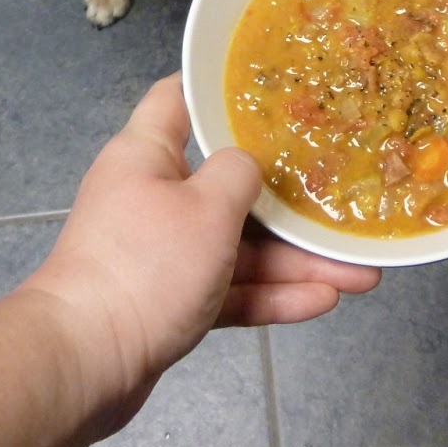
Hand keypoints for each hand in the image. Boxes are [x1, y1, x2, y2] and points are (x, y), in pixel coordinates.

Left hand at [20, 73, 380, 434]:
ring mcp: (162, 253)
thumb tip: (248, 165)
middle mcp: (154, 196)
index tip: (275, 85)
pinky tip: (324, 300)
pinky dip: (272, 294)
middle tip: (344, 203)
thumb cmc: (145, 265)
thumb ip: (240, 173)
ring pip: (239, 246)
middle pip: (229, 185)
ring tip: (361, 272)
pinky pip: (230, 289)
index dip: (222, 88)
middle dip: (291, 202)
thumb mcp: (206, 206)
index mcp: (148, 154)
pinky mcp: (170, 302)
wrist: (85, 361)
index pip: (180, 98)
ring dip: (296, 260)